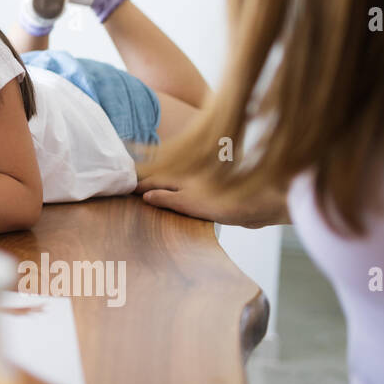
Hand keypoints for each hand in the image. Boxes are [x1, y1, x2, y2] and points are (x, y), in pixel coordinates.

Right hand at [136, 174, 288, 226]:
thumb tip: (144, 196)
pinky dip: (173, 197)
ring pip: (172, 187)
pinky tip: (172, 205)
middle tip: (128, 193)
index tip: (121, 189)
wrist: (263, 205)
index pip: (150, 180)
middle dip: (145, 186)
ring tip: (143, 198)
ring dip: (158, 191)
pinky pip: (184, 195)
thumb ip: (167, 199)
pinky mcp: (210, 197)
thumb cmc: (227, 202)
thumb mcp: (190, 203)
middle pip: (160, 181)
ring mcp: (199, 187)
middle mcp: (187, 179)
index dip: (136, 185)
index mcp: (179, 178)